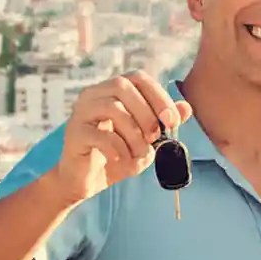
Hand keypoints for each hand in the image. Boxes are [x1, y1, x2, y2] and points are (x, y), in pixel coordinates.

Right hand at [53, 70, 193, 204]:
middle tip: (155, 137)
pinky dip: (117, 149)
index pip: (137, 77)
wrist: (88, 182)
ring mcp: (81, 112)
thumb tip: (186, 107)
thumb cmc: (118, 156)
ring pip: (111, 107)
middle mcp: (94, 94)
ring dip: (133, 134)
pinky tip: (120, 159)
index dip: (158, 96)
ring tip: (138, 154)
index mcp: (113, 91)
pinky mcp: (74, 133)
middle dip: (146, 113)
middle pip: (121, 86)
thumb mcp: (148, 140)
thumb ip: (164, 124)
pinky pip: (99, 134)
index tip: (172, 121)